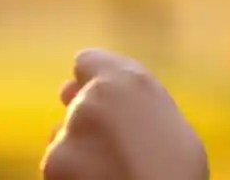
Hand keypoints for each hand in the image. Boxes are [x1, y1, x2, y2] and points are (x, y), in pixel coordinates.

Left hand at [42, 49, 206, 179]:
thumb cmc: (176, 170)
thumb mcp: (168, 120)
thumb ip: (134, 101)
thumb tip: (93, 96)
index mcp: (128, 81)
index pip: (86, 61)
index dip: (94, 82)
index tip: (107, 103)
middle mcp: (92, 98)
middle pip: (77, 104)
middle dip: (87, 121)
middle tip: (116, 148)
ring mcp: (68, 132)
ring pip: (63, 138)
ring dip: (78, 152)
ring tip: (113, 171)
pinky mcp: (53, 163)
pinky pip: (57, 168)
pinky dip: (71, 175)